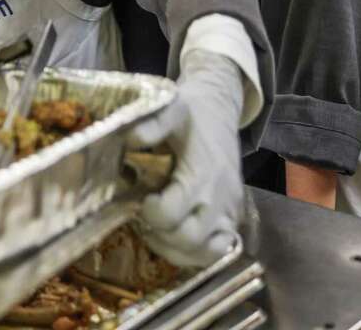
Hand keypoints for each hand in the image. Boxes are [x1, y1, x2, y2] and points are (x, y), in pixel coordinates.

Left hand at [127, 49, 244, 266]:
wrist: (220, 110)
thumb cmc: (192, 112)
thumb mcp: (170, 108)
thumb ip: (151, 123)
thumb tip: (127, 139)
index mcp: (203, 173)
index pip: (172, 213)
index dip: (149, 211)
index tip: (139, 198)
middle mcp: (221, 198)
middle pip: (187, 238)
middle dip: (158, 233)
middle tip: (144, 214)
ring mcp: (230, 212)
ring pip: (204, 253)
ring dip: (174, 248)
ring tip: (156, 227)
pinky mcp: (234, 219)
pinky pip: (218, 250)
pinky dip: (195, 252)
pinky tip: (175, 236)